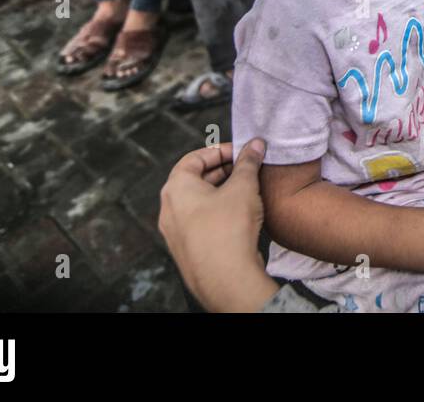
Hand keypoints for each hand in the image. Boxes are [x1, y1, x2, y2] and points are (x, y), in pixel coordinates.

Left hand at [158, 140, 279, 311]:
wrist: (225, 278)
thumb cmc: (229, 228)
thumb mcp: (243, 187)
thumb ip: (248, 162)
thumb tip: (255, 145)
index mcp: (176, 188)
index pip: (194, 158)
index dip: (220, 151)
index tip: (241, 152)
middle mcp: (168, 209)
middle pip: (194, 179)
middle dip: (223, 171)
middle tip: (247, 169)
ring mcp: (174, 233)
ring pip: (198, 203)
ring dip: (221, 192)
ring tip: (246, 192)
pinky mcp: (186, 250)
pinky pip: (199, 223)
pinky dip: (217, 213)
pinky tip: (239, 217)